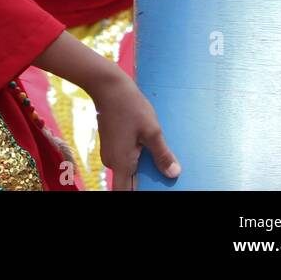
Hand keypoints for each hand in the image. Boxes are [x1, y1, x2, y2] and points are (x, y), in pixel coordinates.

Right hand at [89, 72, 180, 189]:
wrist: (107, 86)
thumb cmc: (129, 106)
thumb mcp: (152, 130)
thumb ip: (162, 154)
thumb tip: (173, 174)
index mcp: (121, 162)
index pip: (125, 192)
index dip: (138, 194)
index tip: (153, 188)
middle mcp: (112, 161)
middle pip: (130, 181)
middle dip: (147, 178)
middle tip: (164, 166)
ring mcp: (110, 153)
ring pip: (129, 168)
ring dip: (143, 165)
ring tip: (155, 149)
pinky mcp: (111, 144)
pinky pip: (126, 158)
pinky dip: (138, 156)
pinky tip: (147, 143)